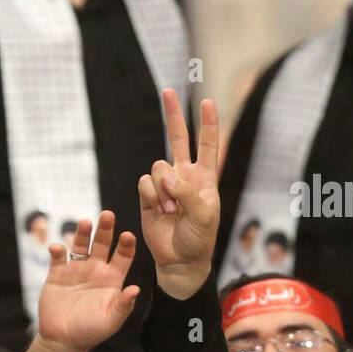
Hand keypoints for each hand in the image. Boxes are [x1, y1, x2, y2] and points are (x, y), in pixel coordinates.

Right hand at [30, 211, 140, 351]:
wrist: (63, 339)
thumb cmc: (90, 331)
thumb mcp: (111, 320)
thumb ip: (123, 305)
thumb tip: (136, 289)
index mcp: (112, 279)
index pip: (123, 256)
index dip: (126, 245)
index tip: (128, 235)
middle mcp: (96, 270)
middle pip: (102, 244)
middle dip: (105, 229)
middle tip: (108, 215)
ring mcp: (76, 270)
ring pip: (80, 245)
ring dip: (82, 233)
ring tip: (85, 222)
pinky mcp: (57, 273)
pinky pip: (58, 257)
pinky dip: (57, 250)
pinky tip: (57, 248)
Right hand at [138, 89, 221, 299]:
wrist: (179, 260)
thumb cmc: (199, 239)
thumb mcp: (204, 215)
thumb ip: (187, 192)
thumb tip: (166, 175)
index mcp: (204, 177)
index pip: (207, 144)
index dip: (208, 124)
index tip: (208, 102)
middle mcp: (184, 176)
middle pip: (178, 138)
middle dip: (173, 115)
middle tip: (167, 91)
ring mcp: (164, 186)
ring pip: (157, 167)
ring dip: (163, 190)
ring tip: (172, 210)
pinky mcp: (148, 196)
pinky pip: (144, 182)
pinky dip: (152, 195)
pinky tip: (160, 211)